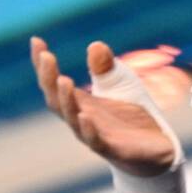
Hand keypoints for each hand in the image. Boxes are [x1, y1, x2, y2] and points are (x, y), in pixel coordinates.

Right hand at [29, 34, 176, 175]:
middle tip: (47, 56)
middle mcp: (81, 119)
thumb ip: (106, 69)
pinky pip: (96, 142)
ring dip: (67, 101)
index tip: (36, 40)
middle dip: (49, 79)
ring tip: (63, 80)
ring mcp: (95, 136)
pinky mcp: (115, 151)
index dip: (43, 65)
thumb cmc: (131, 118)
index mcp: (79, 103)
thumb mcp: (120, 86)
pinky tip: (84, 116)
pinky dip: (89, 130)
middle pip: (56, 101)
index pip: (53, 83)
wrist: (155, 150)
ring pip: (73, 121)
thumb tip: (95, 46)